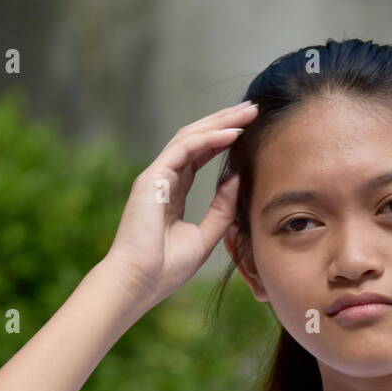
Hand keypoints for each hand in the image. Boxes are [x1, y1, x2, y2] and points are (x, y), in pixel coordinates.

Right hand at [102, 99, 258, 311]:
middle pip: (196, 139)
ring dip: (219, 122)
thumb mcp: (205, 237)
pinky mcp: (152, 178)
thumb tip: (237, 179)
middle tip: (252, 109)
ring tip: (246, 113)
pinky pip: (184, 149)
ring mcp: (156, 176)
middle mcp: (163, 179)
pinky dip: (208, 138)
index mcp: (173, 193)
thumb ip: (221, 209)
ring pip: (190, 137)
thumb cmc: (166, 268)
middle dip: (224, 121)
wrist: (140, 281)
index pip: (200, 156)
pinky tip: (231, 133)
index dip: (222, 140)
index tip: (249, 130)